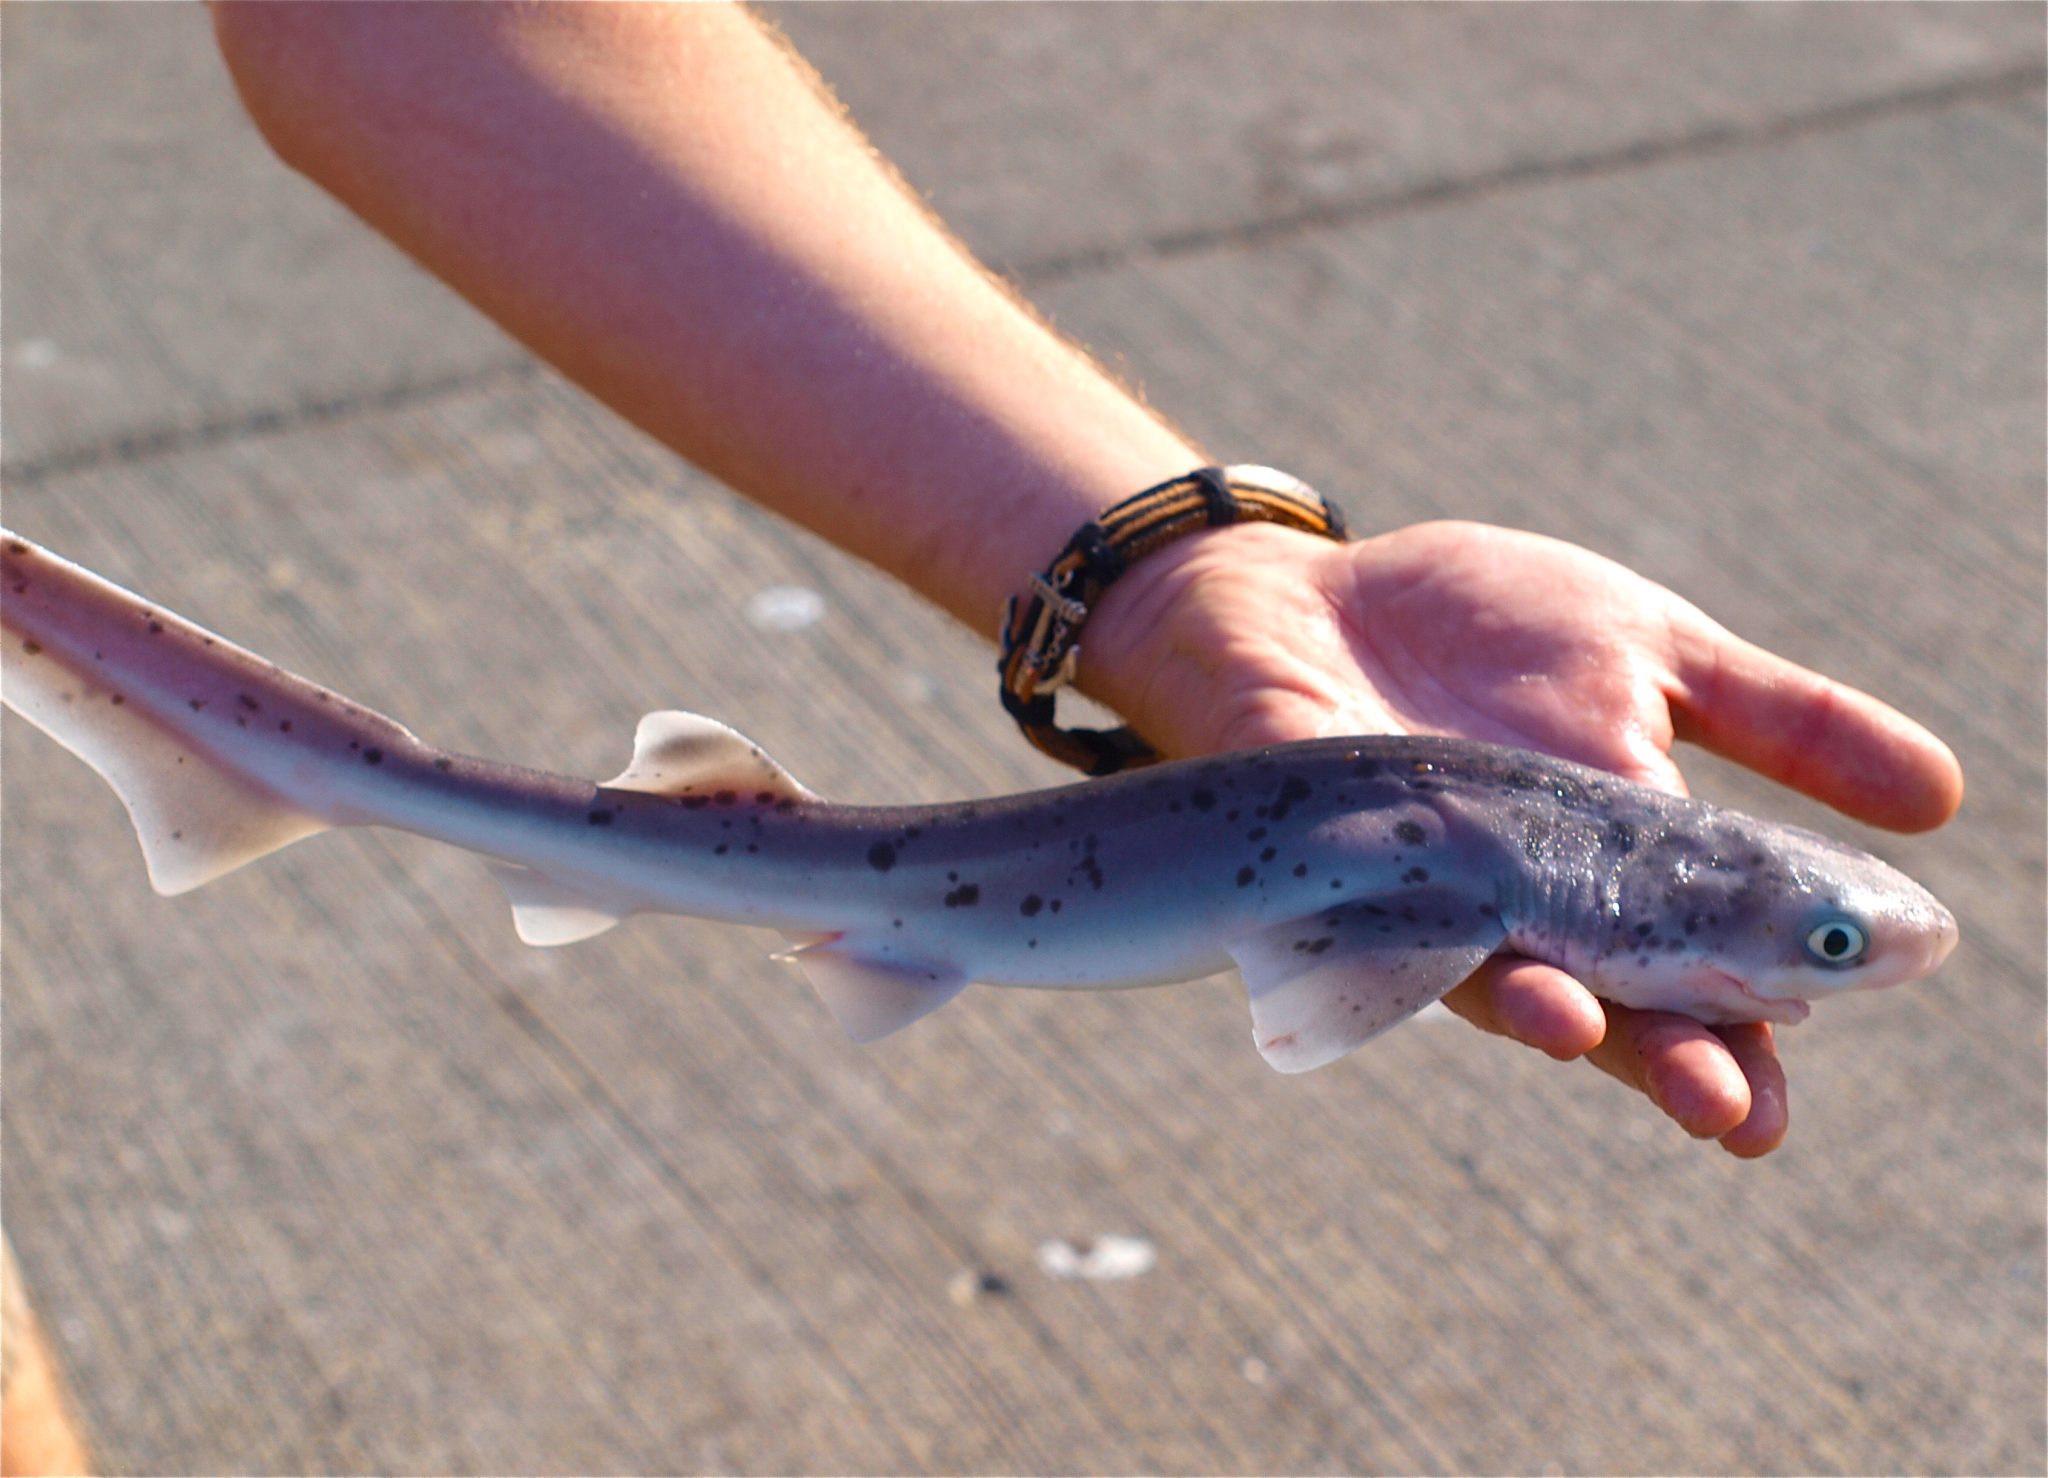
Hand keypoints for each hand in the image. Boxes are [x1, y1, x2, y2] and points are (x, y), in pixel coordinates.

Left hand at [1082, 519, 1962, 1155]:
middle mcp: (1510, 900)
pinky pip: (1356, 895)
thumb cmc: (1478, 634)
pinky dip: (1391, 922)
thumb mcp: (1651, 654)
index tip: (1773, 1114)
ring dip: (1532, 1004)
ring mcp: (1408, 880)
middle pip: (1598, 1005)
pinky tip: (1436, 936)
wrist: (1319, 592)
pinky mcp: (1315, 839)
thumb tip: (1942, 800)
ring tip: (1583, 1029)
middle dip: (1657, 1057)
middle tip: (1722, 1111)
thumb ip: (1779, 724)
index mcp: (1604, 872)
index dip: (1733, 1049)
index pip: (1687, 982)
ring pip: (1474, 971)